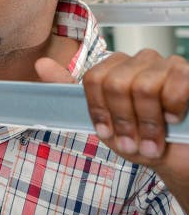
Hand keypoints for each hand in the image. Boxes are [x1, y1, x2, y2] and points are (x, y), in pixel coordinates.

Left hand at [36, 51, 188, 173]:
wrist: (175, 154)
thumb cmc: (139, 137)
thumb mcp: (101, 120)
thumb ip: (70, 90)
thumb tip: (41, 64)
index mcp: (114, 68)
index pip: (94, 79)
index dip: (99, 110)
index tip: (107, 134)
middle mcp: (138, 60)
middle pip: (116, 83)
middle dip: (124, 121)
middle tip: (133, 143)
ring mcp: (165, 64)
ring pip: (144, 87)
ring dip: (148, 123)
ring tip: (153, 142)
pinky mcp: (188, 73)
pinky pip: (175, 85)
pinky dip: (172, 109)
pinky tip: (173, 120)